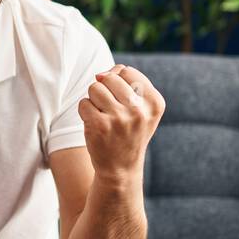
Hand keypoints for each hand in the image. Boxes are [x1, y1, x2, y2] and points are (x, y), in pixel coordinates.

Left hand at [77, 64, 164, 182]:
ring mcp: (119, 118)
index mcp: (154, 102)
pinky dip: (85, 111)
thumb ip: (127, 83)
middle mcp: (139, 110)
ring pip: (95, 88)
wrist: (120, 167)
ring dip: (94, 99)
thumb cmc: (129, 132)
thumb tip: (101, 73)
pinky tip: (95, 124)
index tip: (121, 98)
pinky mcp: (99, 126)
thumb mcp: (141, 109)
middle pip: (110, 77)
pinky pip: (83, 103)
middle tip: (110, 109)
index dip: (118, 80)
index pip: (127, 71)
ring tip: (103, 115)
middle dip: (105, 89)